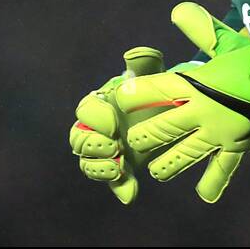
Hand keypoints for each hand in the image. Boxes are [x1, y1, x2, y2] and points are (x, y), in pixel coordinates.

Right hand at [69, 46, 164, 204]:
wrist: (171, 113)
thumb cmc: (156, 90)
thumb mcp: (153, 75)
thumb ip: (143, 63)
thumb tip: (133, 55)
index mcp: (100, 103)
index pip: (85, 110)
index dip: (95, 118)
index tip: (114, 123)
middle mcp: (96, 128)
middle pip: (79, 140)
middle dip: (93, 146)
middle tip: (114, 148)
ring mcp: (106, 150)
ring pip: (88, 163)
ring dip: (100, 168)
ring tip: (119, 169)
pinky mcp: (119, 168)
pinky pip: (111, 182)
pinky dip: (119, 188)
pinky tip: (130, 193)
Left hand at [113, 2, 249, 202]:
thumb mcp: (226, 42)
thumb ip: (200, 28)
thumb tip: (177, 11)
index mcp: (196, 84)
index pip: (156, 90)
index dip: (134, 96)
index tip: (120, 100)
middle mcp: (202, 111)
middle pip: (163, 128)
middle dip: (144, 136)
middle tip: (133, 142)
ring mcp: (218, 133)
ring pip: (185, 153)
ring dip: (168, 164)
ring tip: (156, 171)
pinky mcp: (237, 147)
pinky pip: (222, 169)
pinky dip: (213, 183)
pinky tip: (204, 196)